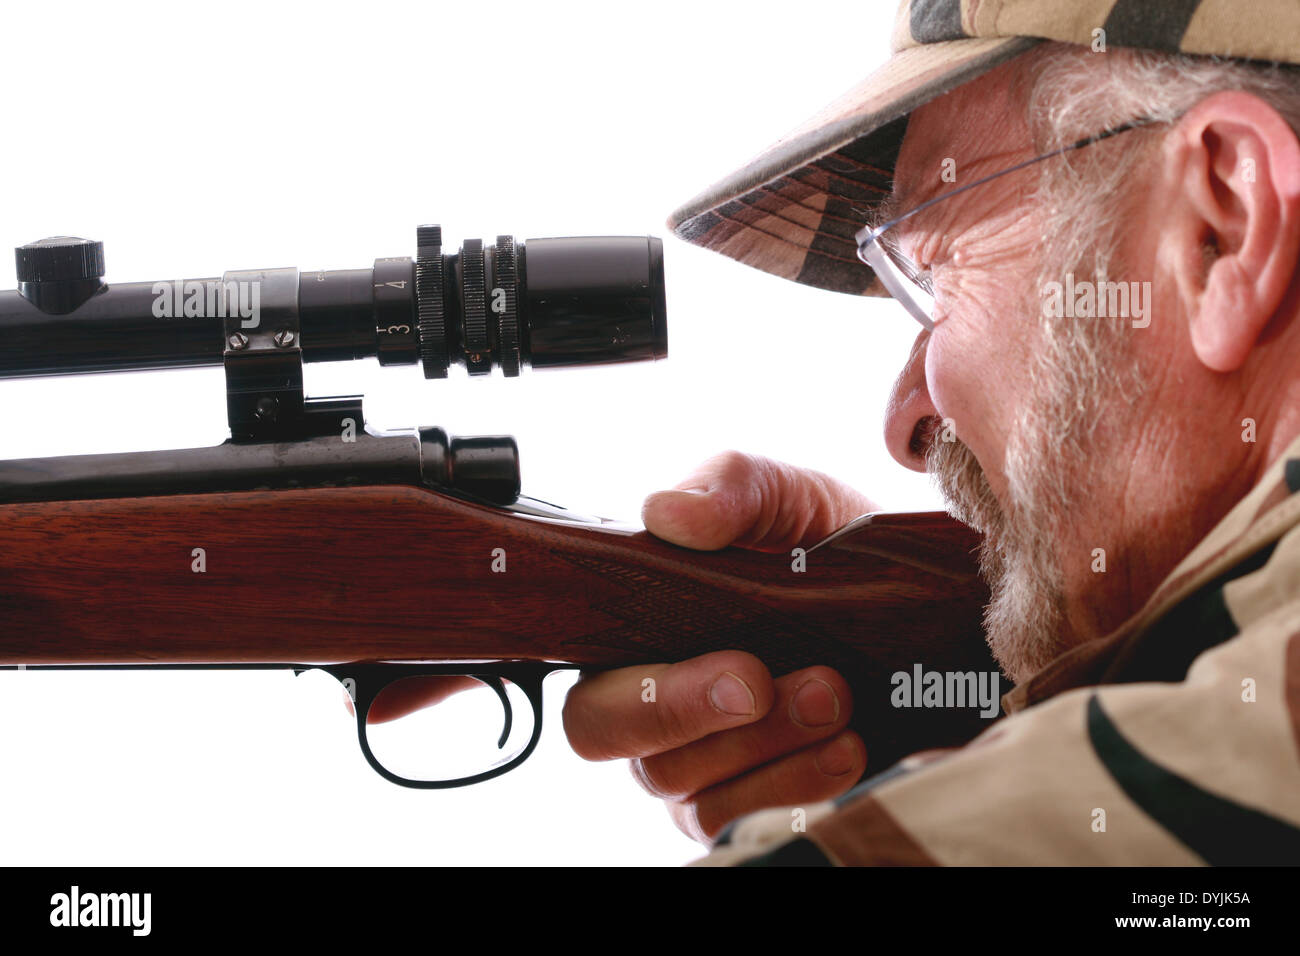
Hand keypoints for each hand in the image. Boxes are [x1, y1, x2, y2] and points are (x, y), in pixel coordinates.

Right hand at [562, 451, 878, 842]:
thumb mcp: (781, 495)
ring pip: (703, 801)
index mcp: (634, 648)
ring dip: (778, 757)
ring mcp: (708, 769)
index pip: (595, 709)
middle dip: (723, 731)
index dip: (651, 705)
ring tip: (840, 701)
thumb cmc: (814, 541)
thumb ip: (727, 488)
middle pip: (647, 764)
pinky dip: (805, 787)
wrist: (902, 592)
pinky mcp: (760, 798)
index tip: (744, 671)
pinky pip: (756, 821)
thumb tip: (669, 513)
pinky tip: (851, 745)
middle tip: (805, 686)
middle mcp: (658, 720)